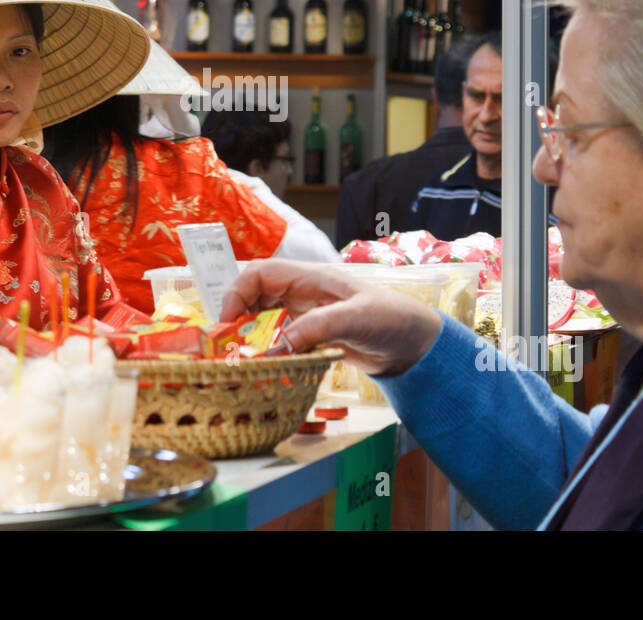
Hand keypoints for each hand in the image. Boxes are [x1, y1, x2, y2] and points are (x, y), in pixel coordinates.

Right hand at [220, 260, 443, 377]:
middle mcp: (303, 293)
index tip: (227, 323)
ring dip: (250, 337)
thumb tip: (276, 347)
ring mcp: (306, 315)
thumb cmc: (391, 318)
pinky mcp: (312, 337)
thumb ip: (316, 328)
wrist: (415, 343)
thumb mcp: (355, 319)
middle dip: (237, 318)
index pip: (259, 274)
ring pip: (264, 319)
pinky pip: (279, 340)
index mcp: (310, 277)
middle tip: (228, 348)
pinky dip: (268, 352)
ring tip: (243, 360)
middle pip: (254, 296)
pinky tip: (267, 368)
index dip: (236, 293)